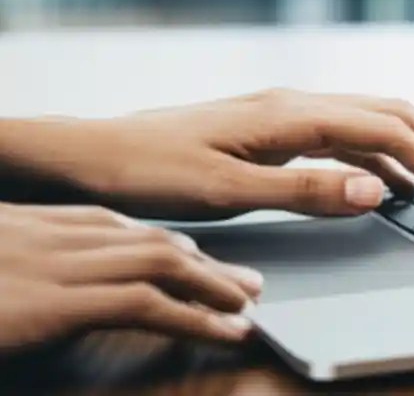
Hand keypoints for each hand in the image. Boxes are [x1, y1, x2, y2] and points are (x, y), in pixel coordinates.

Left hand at [0, 89, 413, 219]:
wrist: (93, 151)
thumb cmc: (149, 170)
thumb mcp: (225, 190)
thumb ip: (305, 190)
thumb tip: (378, 191)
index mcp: (292, 113)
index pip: (389, 131)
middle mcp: (298, 103)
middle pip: (396, 115)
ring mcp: (289, 113)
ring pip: (376, 122)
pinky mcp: (277, 130)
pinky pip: (348, 137)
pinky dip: (383, 159)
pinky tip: (392, 187)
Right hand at [0, 203, 260, 351]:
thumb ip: (24, 267)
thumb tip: (45, 289)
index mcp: (37, 222)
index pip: (119, 225)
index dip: (168, 244)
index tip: (200, 260)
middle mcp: (54, 234)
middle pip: (150, 240)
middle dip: (205, 263)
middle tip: (246, 283)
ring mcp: (57, 265)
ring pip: (159, 263)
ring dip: (213, 285)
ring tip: (247, 306)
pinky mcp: (56, 304)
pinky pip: (142, 305)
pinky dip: (194, 319)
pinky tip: (226, 333)